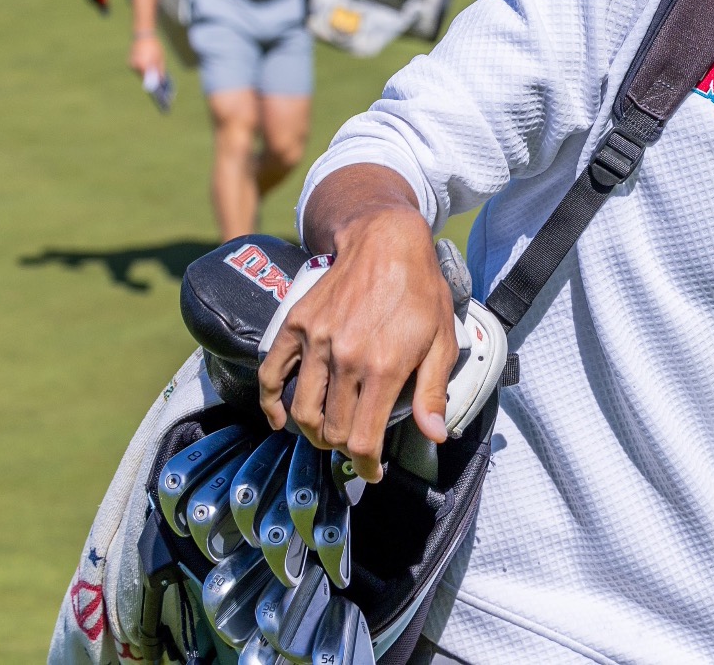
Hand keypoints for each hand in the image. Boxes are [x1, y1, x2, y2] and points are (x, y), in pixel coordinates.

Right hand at [129, 34, 165, 79]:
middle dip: (151, 78)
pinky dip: (142, 69)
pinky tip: (148, 65)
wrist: (143, 35)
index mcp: (143, 65)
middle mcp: (135, 66)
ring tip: (154, 70)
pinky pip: (137, 68)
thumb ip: (160, 69)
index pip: (149, 79)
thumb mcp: (160, 58)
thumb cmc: (154, 46)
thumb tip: (161, 79)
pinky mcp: (129, 61)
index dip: (154, 83)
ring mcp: (131, 64)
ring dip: (146, 73)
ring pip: (140, 73)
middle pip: (143, 77)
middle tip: (158, 80)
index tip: (160, 87)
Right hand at [259, 204, 454, 481]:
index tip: (371, 471)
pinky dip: (271, 404)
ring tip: (329, 435)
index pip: (362, 438)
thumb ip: (433, 391)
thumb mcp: (442, 340)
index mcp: (384, 367)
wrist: (385, 242)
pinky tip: (279, 419)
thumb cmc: (420, 290)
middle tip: (356, 447)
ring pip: (303, 411)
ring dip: (314, 432)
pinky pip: (273, 374)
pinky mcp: (295, 327)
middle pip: (332, 430)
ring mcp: (316, 342)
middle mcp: (346, 358)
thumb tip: (434, 435)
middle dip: (343, 448)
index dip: (365, 464)